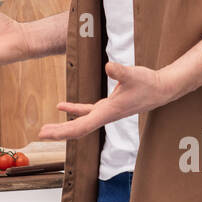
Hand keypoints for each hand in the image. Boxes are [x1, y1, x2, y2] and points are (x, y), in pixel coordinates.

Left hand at [38, 62, 176, 140]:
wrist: (161, 89)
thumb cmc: (148, 83)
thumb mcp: (133, 74)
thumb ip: (120, 71)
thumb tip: (108, 66)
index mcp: (108, 113)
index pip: (81, 127)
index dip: (63, 131)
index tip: (47, 134)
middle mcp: (105, 116)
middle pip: (78, 129)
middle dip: (58, 133)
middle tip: (40, 134)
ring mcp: (106, 112)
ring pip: (81, 122)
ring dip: (64, 126)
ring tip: (46, 129)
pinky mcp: (108, 106)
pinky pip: (86, 111)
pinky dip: (74, 110)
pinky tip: (61, 106)